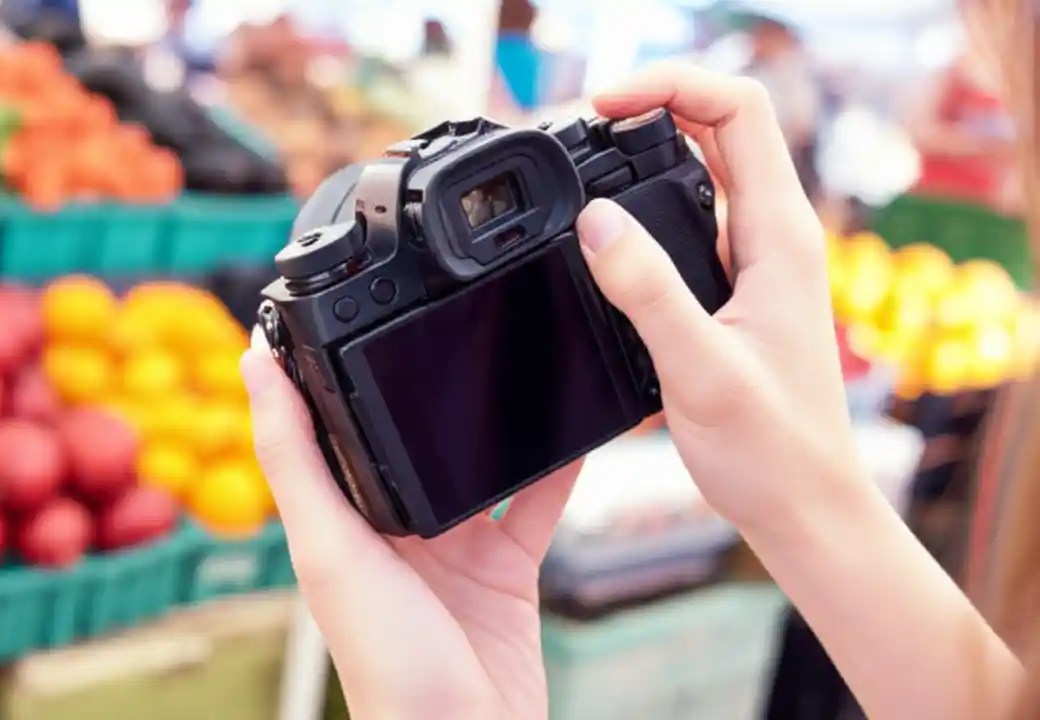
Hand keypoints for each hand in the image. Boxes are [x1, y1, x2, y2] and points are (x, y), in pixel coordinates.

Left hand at [242, 336, 579, 719]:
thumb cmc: (387, 664)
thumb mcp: (329, 547)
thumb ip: (296, 457)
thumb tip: (254, 364)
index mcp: (341, 519)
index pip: (334, 425)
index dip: (334, 367)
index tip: (343, 304)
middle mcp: (394, 528)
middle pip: (413, 437)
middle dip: (429, 383)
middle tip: (450, 312)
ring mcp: (454, 547)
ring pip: (478, 463)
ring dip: (496, 419)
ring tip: (518, 353)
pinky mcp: (506, 568)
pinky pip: (535, 503)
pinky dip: (557, 467)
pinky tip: (574, 426)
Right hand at [579, 63, 865, 536]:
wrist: (802, 503)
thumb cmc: (771, 448)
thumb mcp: (700, 369)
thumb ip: (647, 292)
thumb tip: (594, 220)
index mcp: (782, 236)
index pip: (738, 110)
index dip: (670, 85)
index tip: (603, 106)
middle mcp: (775, 235)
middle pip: (719, 126)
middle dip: (650, 107)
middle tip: (581, 126)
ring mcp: (756, 259)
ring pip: (705, 169)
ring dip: (648, 150)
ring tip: (586, 160)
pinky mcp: (734, 287)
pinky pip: (693, 216)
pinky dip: (648, 199)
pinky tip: (609, 225)